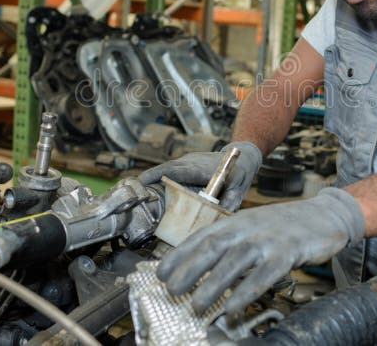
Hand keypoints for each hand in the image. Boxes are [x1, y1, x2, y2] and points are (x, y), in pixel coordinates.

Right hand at [138, 141, 261, 210]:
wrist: (243, 155)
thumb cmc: (240, 174)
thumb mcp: (238, 189)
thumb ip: (229, 203)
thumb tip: (219, 221)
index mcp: (202, 168)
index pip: (178, 169)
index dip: (159, 174)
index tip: (142, 181)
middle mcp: (191, 162)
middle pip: (166, 168)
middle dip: (149, 178)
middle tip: (132, 191)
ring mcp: (187, 162)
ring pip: (166, 169)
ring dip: (151, 179)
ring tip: (135, 194)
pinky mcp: (185, 165)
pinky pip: (169, 171)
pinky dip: (158, 179)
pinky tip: (148, 192)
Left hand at [156, 187, 365, 315]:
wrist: (324, 216)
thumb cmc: (283, 227)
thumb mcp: (252, 228)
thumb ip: (229, 245)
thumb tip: (201, 270)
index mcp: (236, 221)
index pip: (201, 236)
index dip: (179, 255)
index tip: (161, 273)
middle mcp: (248, 227)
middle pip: (212, 246)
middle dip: (188, 269)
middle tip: (171, 290)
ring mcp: (267, 239)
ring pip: (234, 260)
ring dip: (212, 283)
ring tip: (197, 304)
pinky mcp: (288, 252)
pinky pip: (264, 274)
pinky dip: (247, 291)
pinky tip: (233, 306)